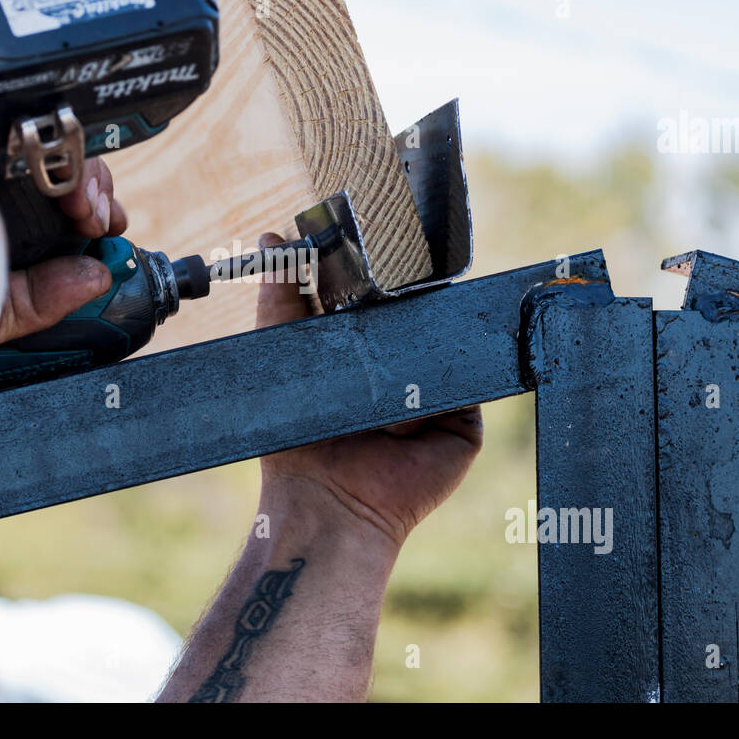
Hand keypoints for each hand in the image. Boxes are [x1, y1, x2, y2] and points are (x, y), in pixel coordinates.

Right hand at [0, 89, 128, 348]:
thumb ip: (41, 299)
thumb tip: (97, 277)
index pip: (53, 208)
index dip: (89, 211)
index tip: (108, 226)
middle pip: (55, 168)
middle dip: (90, 189)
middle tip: (97, 216)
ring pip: (37, 134)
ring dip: (73, 160)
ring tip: (77, 197)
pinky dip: (29, 117)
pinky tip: (50, 151)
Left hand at [255, 232, 482, 547]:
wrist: (324, 501)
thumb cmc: (298, 437)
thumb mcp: (283, 353)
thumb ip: (282, 296)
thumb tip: (273, 237)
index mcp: (371, 360)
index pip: (390, 308)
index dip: (389, 284)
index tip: (384, 252)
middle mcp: (409, 377)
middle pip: (427, 324)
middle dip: (418, 304)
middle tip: (405, 278)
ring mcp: (441, 401)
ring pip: (449, 351)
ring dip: (430, 343)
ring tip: (400, 346)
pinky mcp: (465, 428)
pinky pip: (464, 389)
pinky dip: (440, 388)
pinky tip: (408, 402)